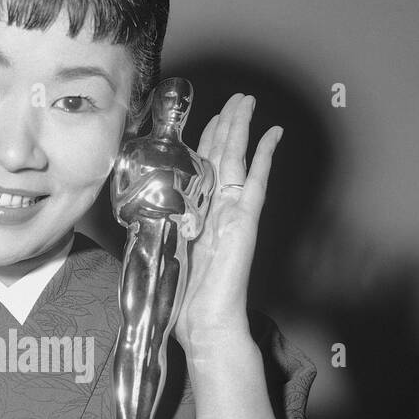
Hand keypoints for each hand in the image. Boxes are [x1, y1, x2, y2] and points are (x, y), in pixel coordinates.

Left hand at [173, 93, 282, 352]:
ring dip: (243, 127)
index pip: (204, 166)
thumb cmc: (185, 296)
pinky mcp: (247, 220)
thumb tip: (144, 207)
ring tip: (249, 102)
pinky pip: (258, 180)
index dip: (208, 138)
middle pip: (224, 154)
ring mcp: (235, 211)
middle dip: (229, 123)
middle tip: (238, 98)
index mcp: (200, 212)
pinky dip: (266, 155)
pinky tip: (274, 133)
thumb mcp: (165, 249)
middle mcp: (219, 207)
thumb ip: (163, 224)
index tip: (212, 116)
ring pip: (239, 158)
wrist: (205, 320)